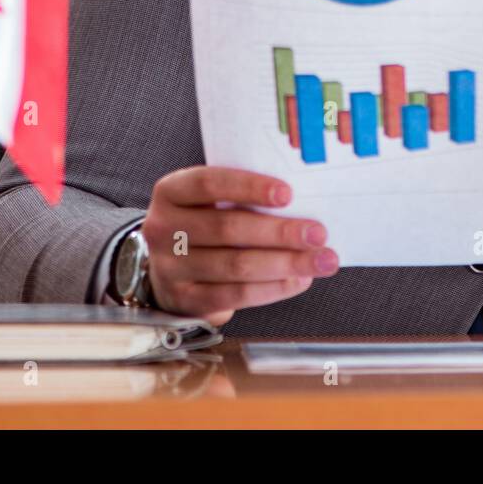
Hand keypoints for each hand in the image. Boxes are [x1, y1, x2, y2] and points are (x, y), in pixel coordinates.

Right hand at [139, 165, 337, 325]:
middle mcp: (163, 227)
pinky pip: (235, 295)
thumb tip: (301, 204)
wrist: (170, 267)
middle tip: (318, 233)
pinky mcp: (184, 300)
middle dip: (279, 231)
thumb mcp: (208, 201)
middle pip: (227, 228)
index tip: (288, 194)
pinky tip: (297, 280)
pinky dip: (272, 288)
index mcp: (171, 191)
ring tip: (320, 260)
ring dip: (285, 263)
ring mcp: (170, 267)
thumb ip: (240, 197)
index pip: (209, 183)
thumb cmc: (203, 223)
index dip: (249, 187)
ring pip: (236, 265)